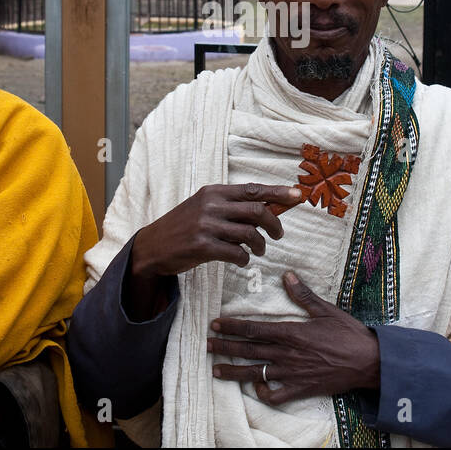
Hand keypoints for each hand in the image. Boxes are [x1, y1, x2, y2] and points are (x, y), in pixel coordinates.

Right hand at [131, 183, 301, 278]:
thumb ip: (232, 207)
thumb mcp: (205, 208)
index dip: (278, 193)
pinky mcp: (202, 246)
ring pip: (249, 234)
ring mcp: (206, 225)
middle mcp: (211, 205)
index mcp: (214, 192)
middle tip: (277, 235)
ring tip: (258, 250)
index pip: (252, 189)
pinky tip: (241, 259)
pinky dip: (244, 258)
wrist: (152, 247)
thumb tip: (268, 208)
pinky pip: (236, 253)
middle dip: (274, 224)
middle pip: (256, 211)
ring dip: (260, 245)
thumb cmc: (184, 227)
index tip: (297, 196)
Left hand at [208, 271, 380, 404]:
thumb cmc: (348, 334)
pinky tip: (256, 387)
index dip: (232, 327)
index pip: (254, 329)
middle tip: (206, 344)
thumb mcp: (326, 310)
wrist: (368, 362)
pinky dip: (263, 393)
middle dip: (225, 347)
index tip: (216, 324)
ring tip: (216, 370)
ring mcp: (292, 374)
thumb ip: (304, 295)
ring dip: (233, 372)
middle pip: (249, 351)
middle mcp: (287, 354)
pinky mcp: (301, 389)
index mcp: (292, 333)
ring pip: (256, 373)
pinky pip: (275, 395)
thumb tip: (287, 275)